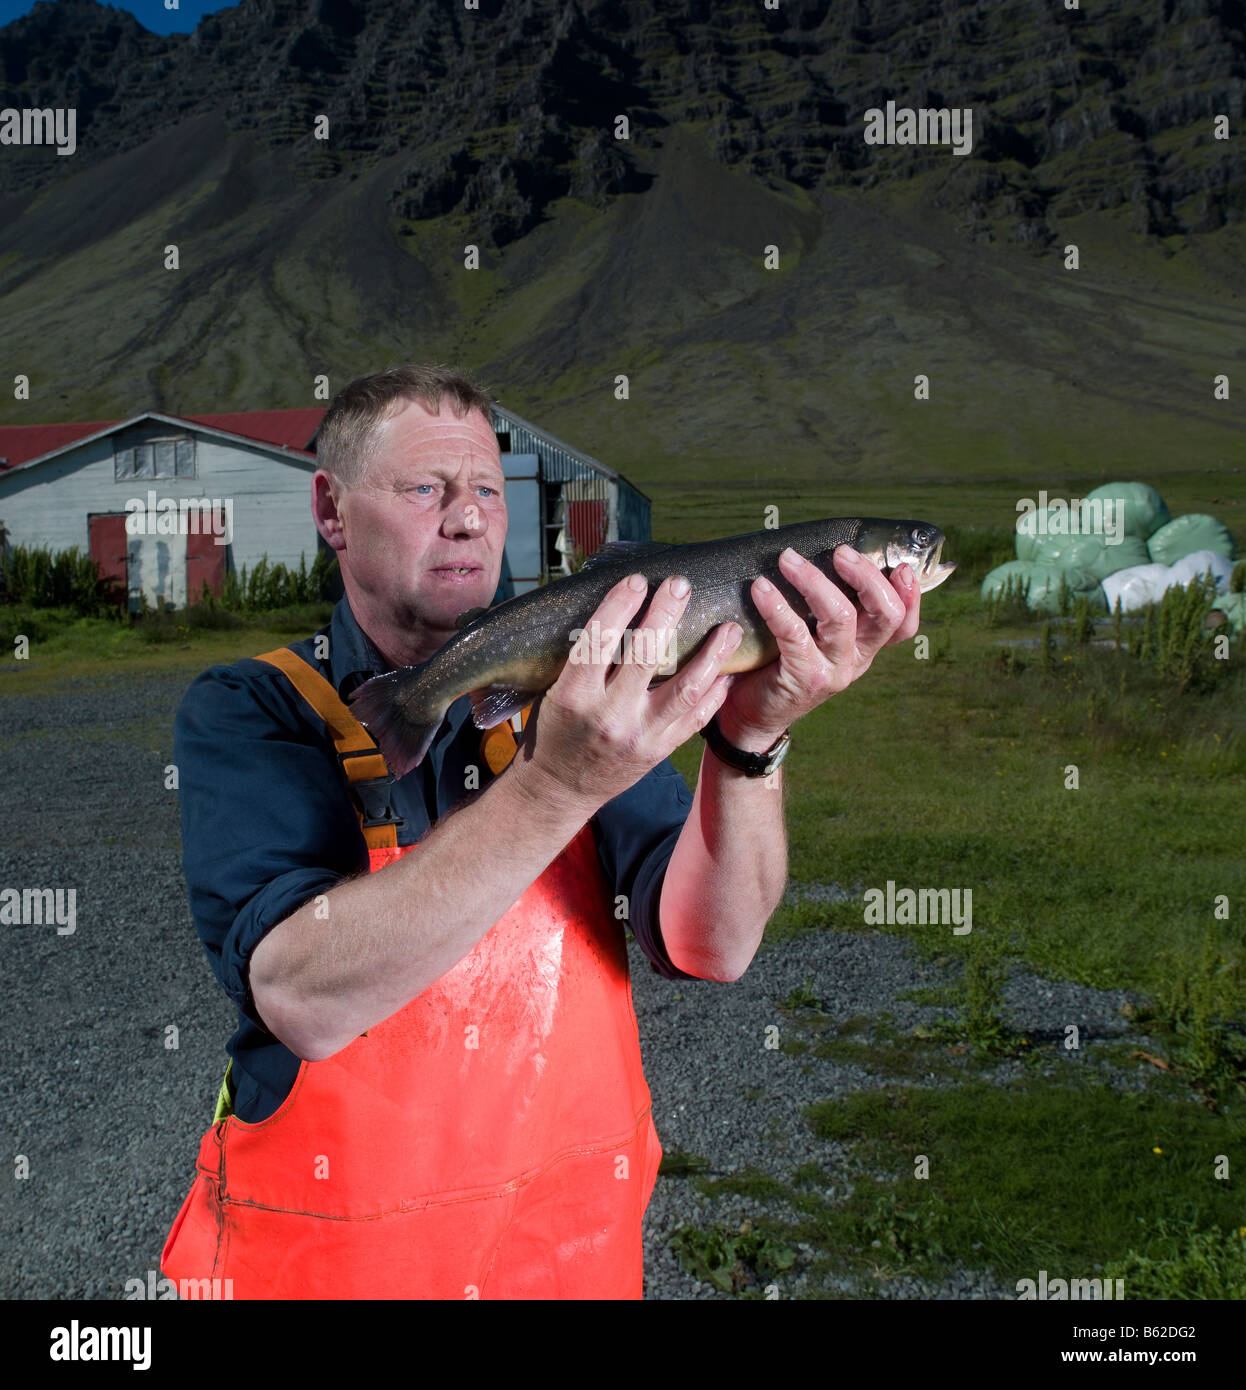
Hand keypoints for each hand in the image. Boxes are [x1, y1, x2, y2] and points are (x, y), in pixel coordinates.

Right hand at [510, 573, 741, 809]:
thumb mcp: (553, 692)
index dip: (620, 606)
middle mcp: (609, 715)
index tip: (636, 580)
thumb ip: (582, 658)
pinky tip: (729, 670)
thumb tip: (616, 608)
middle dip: (667, 614)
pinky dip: (715, 692)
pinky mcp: (660, 751)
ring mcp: (640, 735)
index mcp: (574, 696)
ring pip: (685, 689)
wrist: (560, 789)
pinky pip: (696, 718)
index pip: (599, 641)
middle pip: (646, 656)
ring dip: (712, 655)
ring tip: (730, 629)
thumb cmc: (555, 731)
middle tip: (681, 585)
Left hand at [716, 546, 921, 751]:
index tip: (900, 566)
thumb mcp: (812, 637)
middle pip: (885, 615)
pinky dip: (777, 605)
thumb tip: (818, 552)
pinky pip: (795, 633)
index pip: (903, 624)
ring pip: (842, 618)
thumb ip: (824, 608)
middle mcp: (856, 660)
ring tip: (789, 559)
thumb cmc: (776, 664)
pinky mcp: (804, 678)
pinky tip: (761, 588)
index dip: (911, 596)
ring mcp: (833, 671)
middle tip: (840, 552)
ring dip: (815, 581)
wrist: (751, 716)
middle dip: (867, 576)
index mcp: (864, 648)